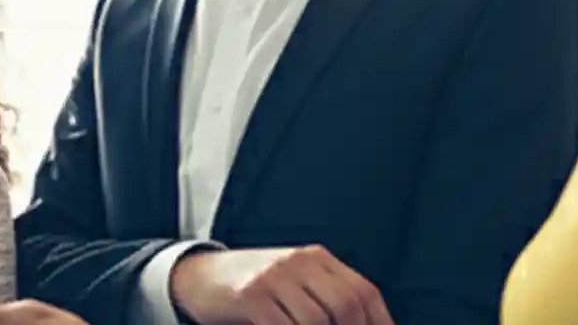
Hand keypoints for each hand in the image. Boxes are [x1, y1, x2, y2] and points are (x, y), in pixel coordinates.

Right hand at [170, 246, 393, 324]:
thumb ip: (323, 298)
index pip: (364, 291)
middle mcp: (299, 261)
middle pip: (345, 304)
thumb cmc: (252, 286)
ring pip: (316, 321)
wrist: (198, 276)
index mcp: (316, 258)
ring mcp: (273, 276)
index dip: (380, 322)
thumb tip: (357, 323)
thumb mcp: (292, 283)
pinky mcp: (250, 295)